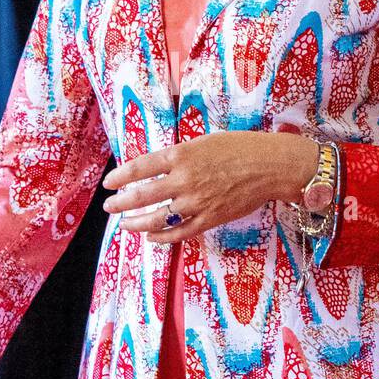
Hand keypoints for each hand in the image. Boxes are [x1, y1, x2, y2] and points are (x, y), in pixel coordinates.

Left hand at [101, 130, 318, 243]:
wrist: (269, 166)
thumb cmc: (239, 148)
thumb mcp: (203, 142)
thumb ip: (179, 156)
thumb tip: (156, 168)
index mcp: (181, 155)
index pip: (140, 168)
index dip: (121, 177)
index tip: (109, 183)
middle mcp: (184, 179)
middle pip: (143, 195)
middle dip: (121, 203)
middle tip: (110, 207)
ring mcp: (196, 202)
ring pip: (157, 218)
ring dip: (136, 223)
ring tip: (125, 224)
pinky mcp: (209, 219)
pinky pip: (179, 233)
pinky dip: (162, 237)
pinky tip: (151, 236)